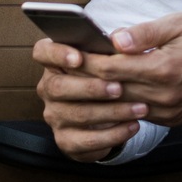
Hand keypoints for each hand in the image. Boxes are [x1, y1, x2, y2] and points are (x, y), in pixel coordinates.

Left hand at [33, 12, 181, 159]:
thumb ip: (146, 32)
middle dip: (86, 80)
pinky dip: (121, 106)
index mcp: (164, 68)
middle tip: (63, 69)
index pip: (112, 67)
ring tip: (80, 83)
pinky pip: (139, 115)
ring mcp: (169, 112)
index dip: (87, 60)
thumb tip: (114, 39)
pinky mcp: (174, 120)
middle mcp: (165, 96)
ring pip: (122, 107)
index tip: (68, 52)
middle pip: (112, 90)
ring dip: (100, 96)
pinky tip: (110, 94)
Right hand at [33, 48, 146, 162]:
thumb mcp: (114, 58)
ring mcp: (55, 116)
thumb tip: (121, 40)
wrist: (113, 115)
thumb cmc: (111, 78)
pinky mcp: (66, 140)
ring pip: (77, 114)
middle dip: (91, 88)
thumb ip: (115, 46)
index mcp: (56, 63)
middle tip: (119, 88)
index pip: (43, 52)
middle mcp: (49, 89)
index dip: (57, 53)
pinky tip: (133, 126)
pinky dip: (113, 134)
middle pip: (58, 87)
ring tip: (139, 108)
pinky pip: (87, 140)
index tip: (79, 58)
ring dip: (112, 112)